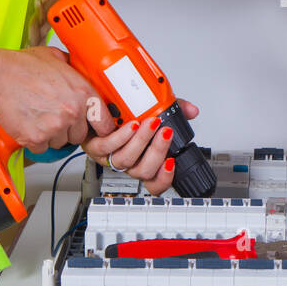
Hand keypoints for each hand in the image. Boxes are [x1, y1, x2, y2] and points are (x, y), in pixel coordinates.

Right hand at [0, 46, 116, 152]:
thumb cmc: (21, 68)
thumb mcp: (57, 58)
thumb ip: (75, 68)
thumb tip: (83, 71)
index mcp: (83, 92)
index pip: (105, 122)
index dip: (99, 126)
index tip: (95, 128)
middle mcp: (73, 111)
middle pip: (80, 135)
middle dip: (69, 128)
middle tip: (53, 114)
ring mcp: (56, 126)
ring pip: (61, 143)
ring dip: (51, 134)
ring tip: (38, 115)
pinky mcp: (37, 138)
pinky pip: (42, 148)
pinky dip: (35, 140)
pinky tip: (29, 123)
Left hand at [81, 99, 199, 195]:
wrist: (94, 103)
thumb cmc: (122, 111)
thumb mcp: (154, 108)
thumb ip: (174, 109)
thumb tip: (191, 111)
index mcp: (142, 159)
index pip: (155, 182)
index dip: (165, 178)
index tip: (172, 162)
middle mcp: (127, 161)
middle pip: (144, 172)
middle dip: (158, 152)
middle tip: (166, 132)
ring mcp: (110, 155)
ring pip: (126, 160)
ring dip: (141, 141)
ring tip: (151, 122)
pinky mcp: (94, 146)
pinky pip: (107, 147)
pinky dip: (121, 136)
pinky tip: (132, 124)